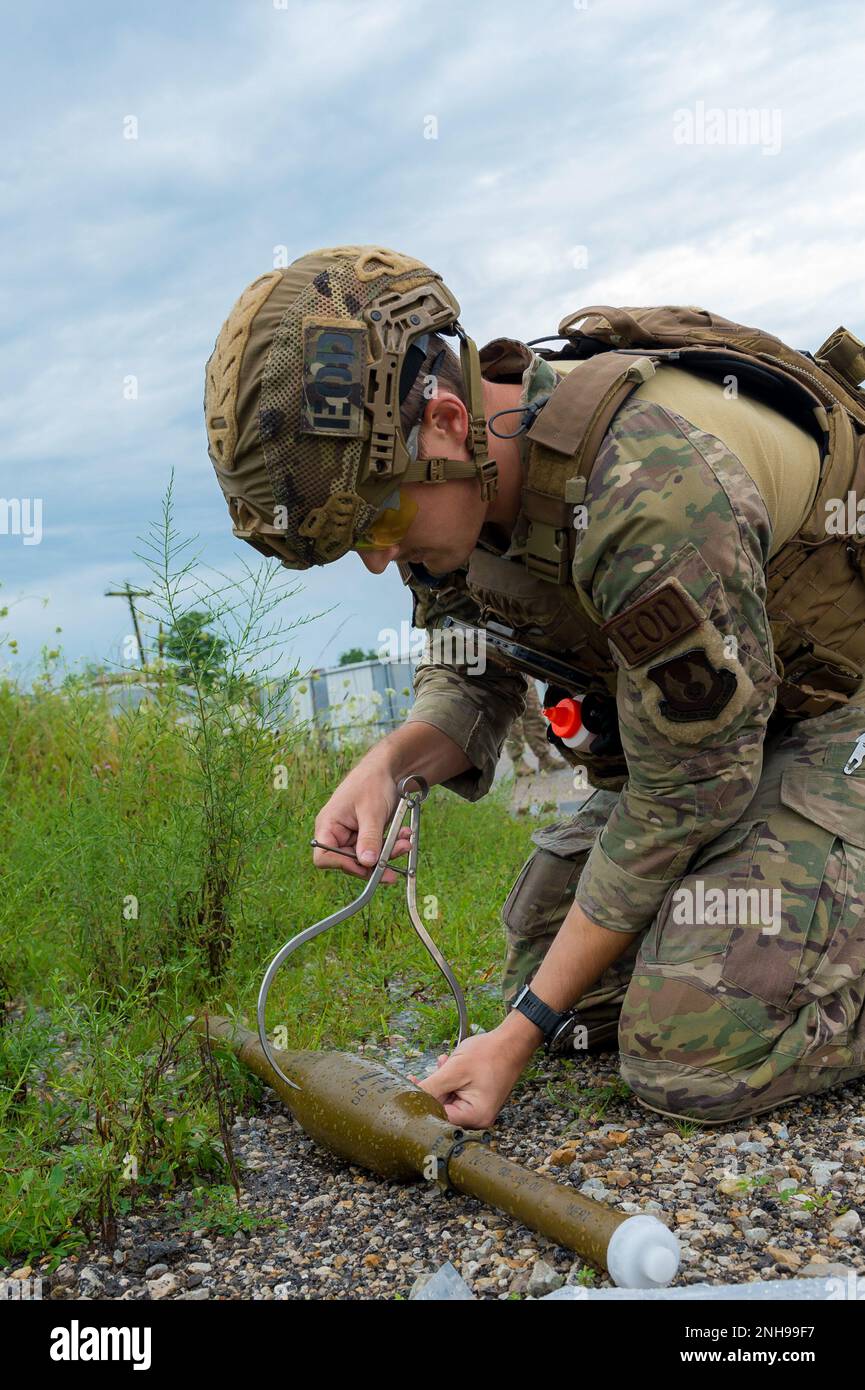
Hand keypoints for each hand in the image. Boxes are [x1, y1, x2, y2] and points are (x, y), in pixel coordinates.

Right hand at [313, 760, 410, 883]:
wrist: (387, 769)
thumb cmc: (372, 782)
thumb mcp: (372, 812)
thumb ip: (369, 838)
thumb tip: (366, 863)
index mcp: (328, 825)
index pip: (323, 856)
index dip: (342, 865)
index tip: (366, 865)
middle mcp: (336, 833)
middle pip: (349, 861)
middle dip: (374, 862)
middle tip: (396, 861)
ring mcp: (352, 835)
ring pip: (367, 858)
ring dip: (387, 854)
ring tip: (406, 843)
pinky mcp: (366, 835)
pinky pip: (377, 848)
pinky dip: (391, 845)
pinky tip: (404, 835)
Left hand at [411, 1021, 538, 1127]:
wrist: (512, 1041)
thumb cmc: (489, 1054)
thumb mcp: (454, 1070)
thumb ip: (430, 1088)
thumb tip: (409, 1099)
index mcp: (475, 1117)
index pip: (438, 1117)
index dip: (423, 1102)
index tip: (411, 1085)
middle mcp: (478, 1118)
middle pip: (442, 1110)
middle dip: (435, 1088)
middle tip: (435, 1068)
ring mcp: (478, 1109)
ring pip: (448, 1099)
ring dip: (442, 1081)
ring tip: (446, 1062)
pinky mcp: (477, 1099)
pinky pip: (457, 1093)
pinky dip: (450, 1080)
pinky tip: (451, 1064)